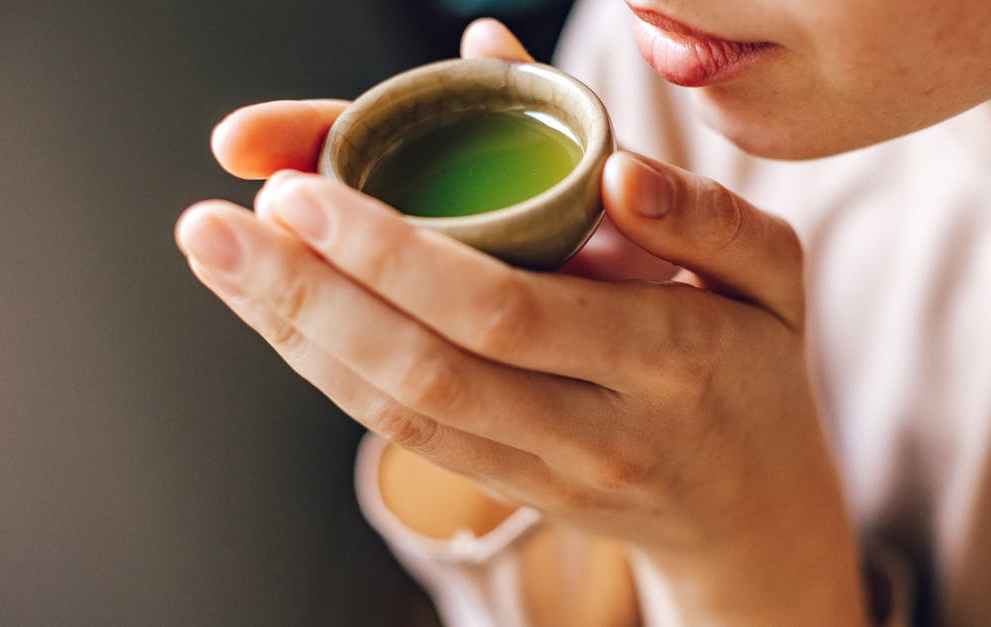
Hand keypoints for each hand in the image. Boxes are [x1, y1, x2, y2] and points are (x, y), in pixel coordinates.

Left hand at [186, 19, 865, 624]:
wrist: (751, 512)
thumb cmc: (758, 370)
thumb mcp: (771, 275)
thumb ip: (701, 208)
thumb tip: (613, 169)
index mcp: (666, 357)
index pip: (509, 310)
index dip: (397, 255)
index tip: (308, 187)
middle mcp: (594, 428)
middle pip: (428, 371)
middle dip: (310, 293)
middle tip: (219, 220)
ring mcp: (545, 471)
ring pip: (401, 413)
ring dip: (298, 333)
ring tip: (221, 258)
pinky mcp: (509, 487)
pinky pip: (407, 436)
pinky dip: (331, 373)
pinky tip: (280, 316)